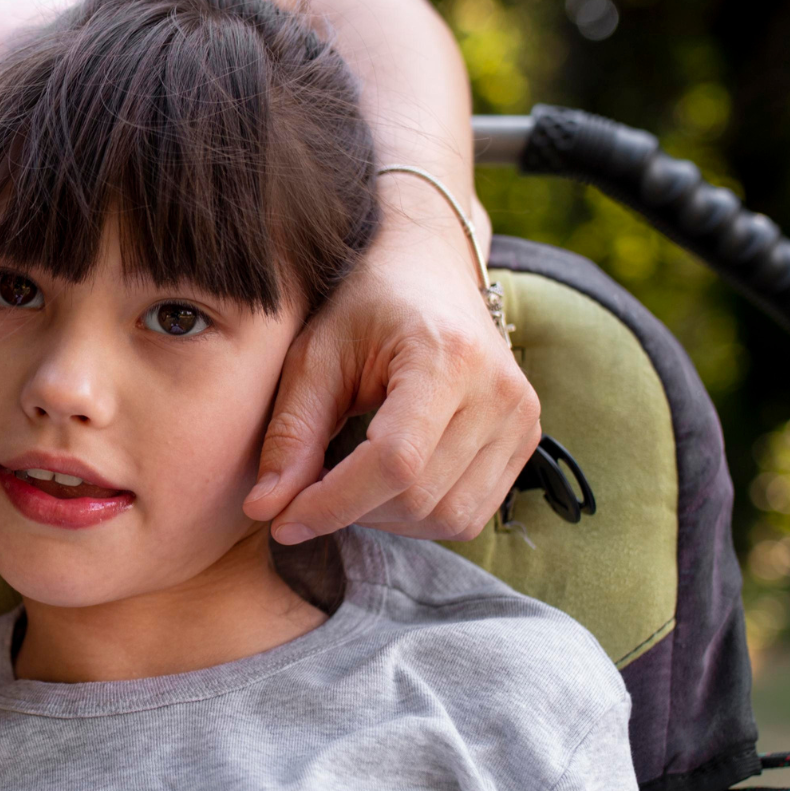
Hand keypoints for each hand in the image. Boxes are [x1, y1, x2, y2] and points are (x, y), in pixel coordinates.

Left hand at [243, 180, 540, 543]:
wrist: (427, 268)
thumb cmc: (363, 305)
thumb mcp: (314, 356)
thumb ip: (290, 433)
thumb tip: (264, 510)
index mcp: (448, 357)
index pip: (394, 462)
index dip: (333, 503)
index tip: (282, 521)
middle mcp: (500, 391)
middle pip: (419, 496)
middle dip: (351, 511)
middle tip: (303, 495)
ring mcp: (521, 418)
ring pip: (448, 517)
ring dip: (384, 519)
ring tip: (346, 483)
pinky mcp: (525, 440)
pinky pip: (471, 514)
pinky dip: (419, 516)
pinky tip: (385, 484)